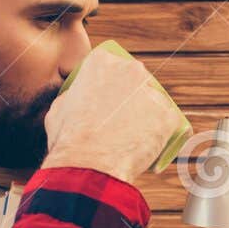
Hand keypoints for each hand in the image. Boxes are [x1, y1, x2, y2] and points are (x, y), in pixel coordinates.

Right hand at [40, 45, 180, 183]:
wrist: (88, 165)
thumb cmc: (69, 140)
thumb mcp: (58, 110)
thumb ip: (71, 98)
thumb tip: (75, 100)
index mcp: (101, 62)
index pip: (110, 66)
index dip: (109, 85)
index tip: (107, 100)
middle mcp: (130, 69)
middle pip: (136, 80)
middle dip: (132, 97)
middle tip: (122, 120)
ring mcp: (151, 92)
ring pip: (154, 101)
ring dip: (149, 114)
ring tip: (134, 138)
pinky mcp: (168, 116)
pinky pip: (170, 123)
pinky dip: (163, 134)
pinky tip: (151, 146)